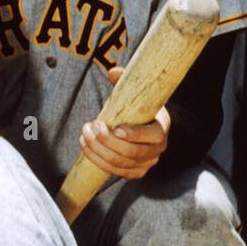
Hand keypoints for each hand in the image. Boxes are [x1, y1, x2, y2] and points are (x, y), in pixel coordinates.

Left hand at [79, 66, 169, 180]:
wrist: (141, 127)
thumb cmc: (138, 108)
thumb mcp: (136, 93)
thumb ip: (125, 81)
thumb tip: (113, 72)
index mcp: (161, 129)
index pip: (152, 136)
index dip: (134, 134)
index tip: (115, 128)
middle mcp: (157, 151)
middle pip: (131, 153)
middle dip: (107, 141)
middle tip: (92, 125)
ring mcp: (146, 164)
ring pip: (119, 163)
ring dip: (98, 150)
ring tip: (85, 133)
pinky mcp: (134, 173)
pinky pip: (114, 172)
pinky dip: (97, 160)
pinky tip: (85, 146)